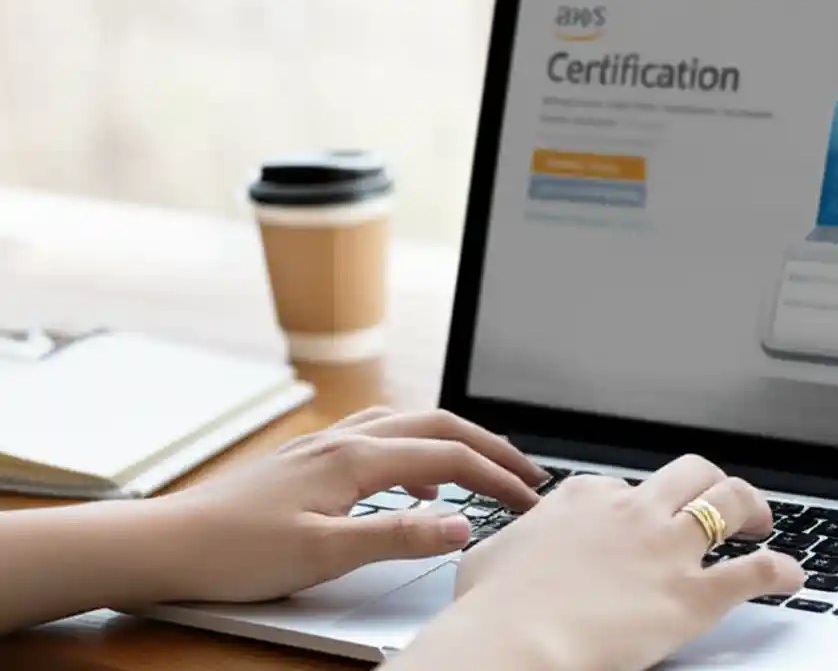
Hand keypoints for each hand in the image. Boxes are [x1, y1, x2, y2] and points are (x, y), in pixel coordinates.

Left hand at [150, 407, 548, 602]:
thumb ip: (398, 537)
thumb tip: (462, 526)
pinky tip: (413, 486)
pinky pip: (380, 438)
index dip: (496, 477)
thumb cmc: (235, 552)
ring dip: (453, 443)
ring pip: (409, 426)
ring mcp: (325, 445)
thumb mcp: (323, 555)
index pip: (448, 458)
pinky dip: (415, 453)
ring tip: (482, 470)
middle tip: (526, 474)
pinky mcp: (310, 459)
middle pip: (436, 427)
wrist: (165, 543)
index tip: (530, 500)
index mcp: (355, 459)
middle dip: (488, 447)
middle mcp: (344, 440)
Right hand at [422, 455, 803, 670]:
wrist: (513, 640)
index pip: (621, 486)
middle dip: (710, 481)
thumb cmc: (493, 609)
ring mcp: (667, 549)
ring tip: (762, 521)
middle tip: (721, 501)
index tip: (638, 519)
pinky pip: (754, 572)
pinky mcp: (693, 595)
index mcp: (583, 498)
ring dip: (752, 507)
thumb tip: (509, 554)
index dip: (635, 502)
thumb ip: (515, 545)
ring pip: (729, 503)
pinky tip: (791, 575)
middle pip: (689, 473)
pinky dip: (780, 571)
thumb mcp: (490, 558)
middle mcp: (633, 512)